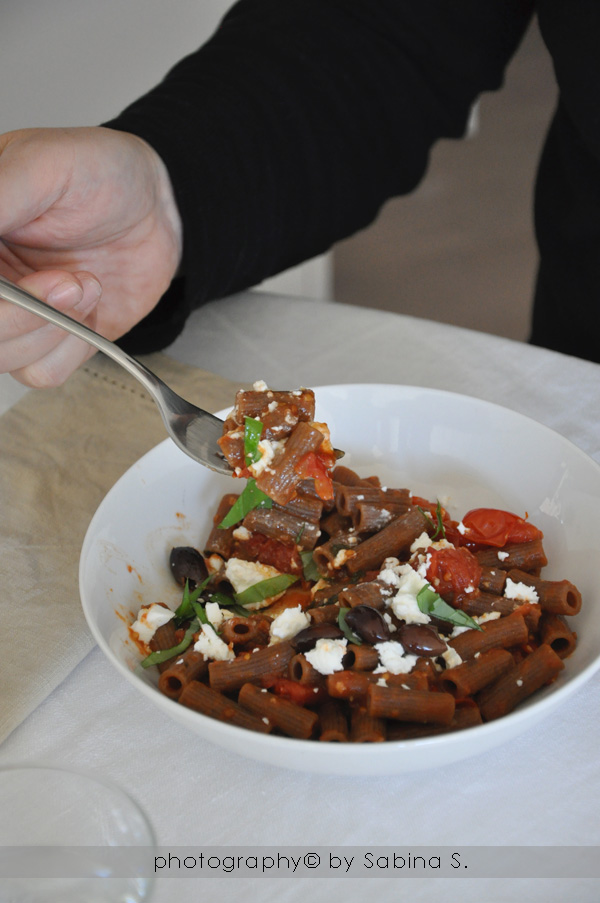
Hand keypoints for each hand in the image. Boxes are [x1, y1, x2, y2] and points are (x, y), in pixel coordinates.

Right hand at [0, 126, 181, 386]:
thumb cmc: (100, 173)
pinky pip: (42, 372)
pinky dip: (72, 346)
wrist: (160, 206)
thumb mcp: (41, 165)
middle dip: (17, 315)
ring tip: (83, 282)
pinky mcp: (49, 341)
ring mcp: (12, 314)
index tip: (10, 281)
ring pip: (2, 356)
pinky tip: (88, 306)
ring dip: (52, 327)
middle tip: (65, 281)